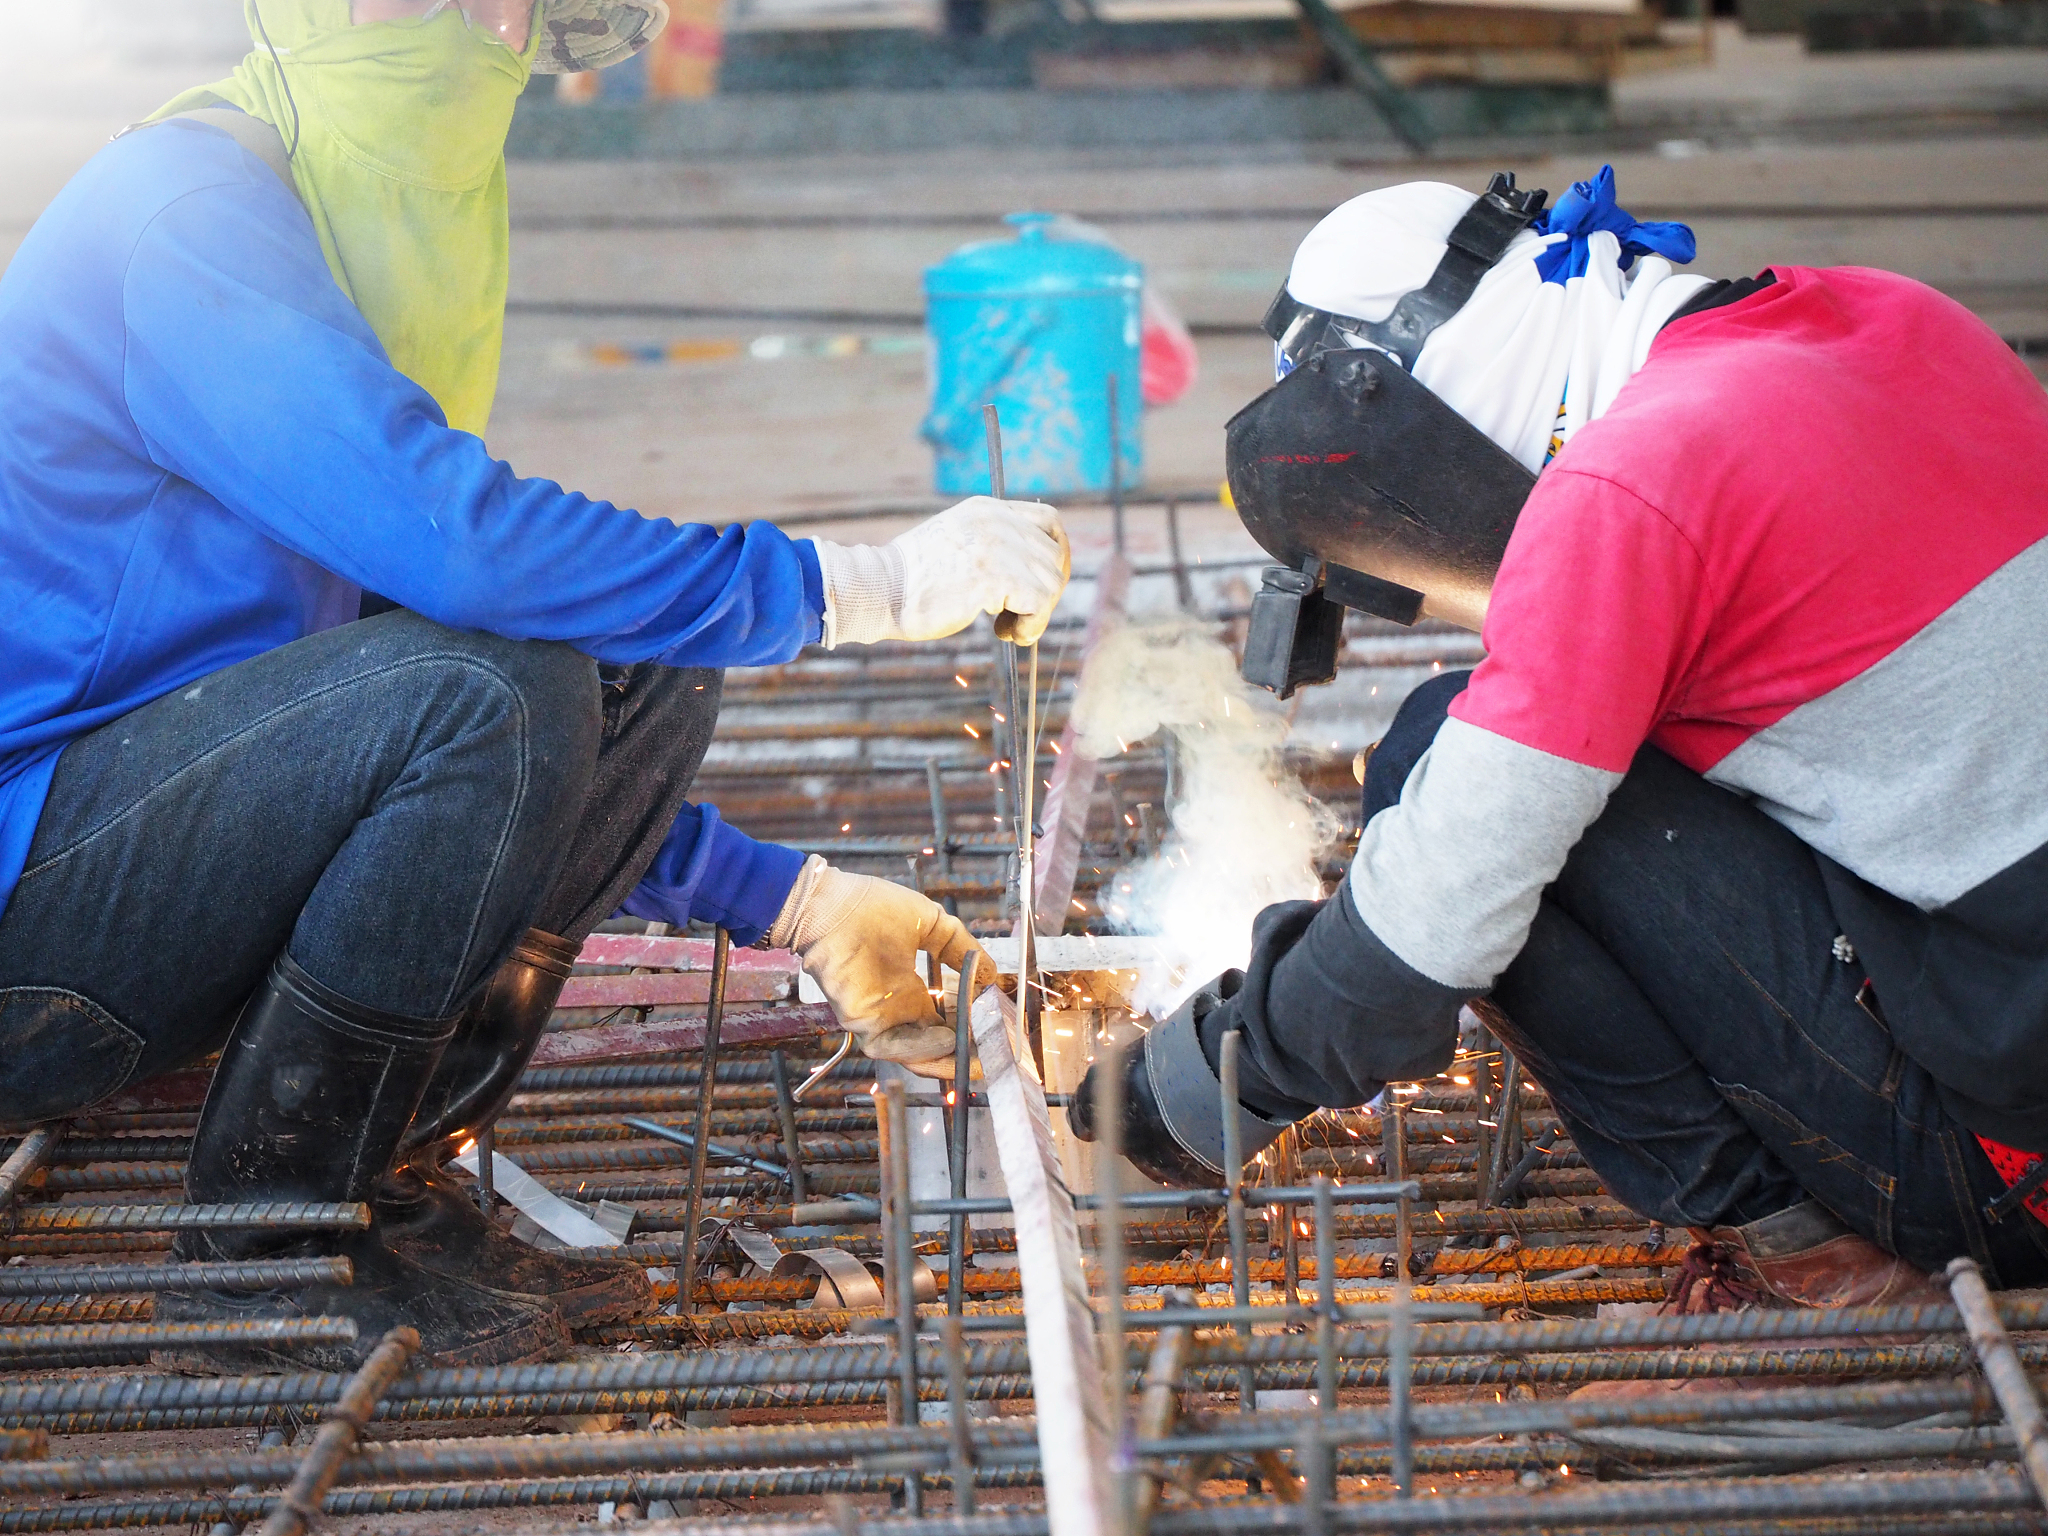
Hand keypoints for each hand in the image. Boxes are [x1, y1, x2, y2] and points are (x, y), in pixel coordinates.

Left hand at [768, 856, 981, 1063]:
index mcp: (909, 988)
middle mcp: (896, 1009)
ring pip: (916, 1053)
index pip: (943, 1019)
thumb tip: (990, 973)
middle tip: (993, 1055)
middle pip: (933, 1044)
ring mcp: (879, 1018)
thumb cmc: (874, 909)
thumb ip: (960, 948)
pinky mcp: (862, 1022)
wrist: (832, 907)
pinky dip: (921, 1049)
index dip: (968, 1028)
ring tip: (976, 1057)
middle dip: (963, 1053)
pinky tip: (947, 1040)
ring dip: (946, 1059)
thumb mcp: (932, 925)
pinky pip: (893, 1047)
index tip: (994, 1030)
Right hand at [812, 497, 1069, 648]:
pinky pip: (1039, 603)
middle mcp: (996, 521)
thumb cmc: (913, 580)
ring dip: (1036, 613)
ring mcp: (995, 547)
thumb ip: (992, 544)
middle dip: (1046, 591)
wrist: (880, 590)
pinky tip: (1006, 633)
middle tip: (1018, 614)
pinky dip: (1032, 625)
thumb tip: (1031, 571)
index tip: (1043, 583)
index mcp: (987, 509)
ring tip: (1007, 626)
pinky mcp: (993, 577)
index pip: (1049, 519)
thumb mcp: (957, 544)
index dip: (1056, 554)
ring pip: (1050, 583)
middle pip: (1054, 556)